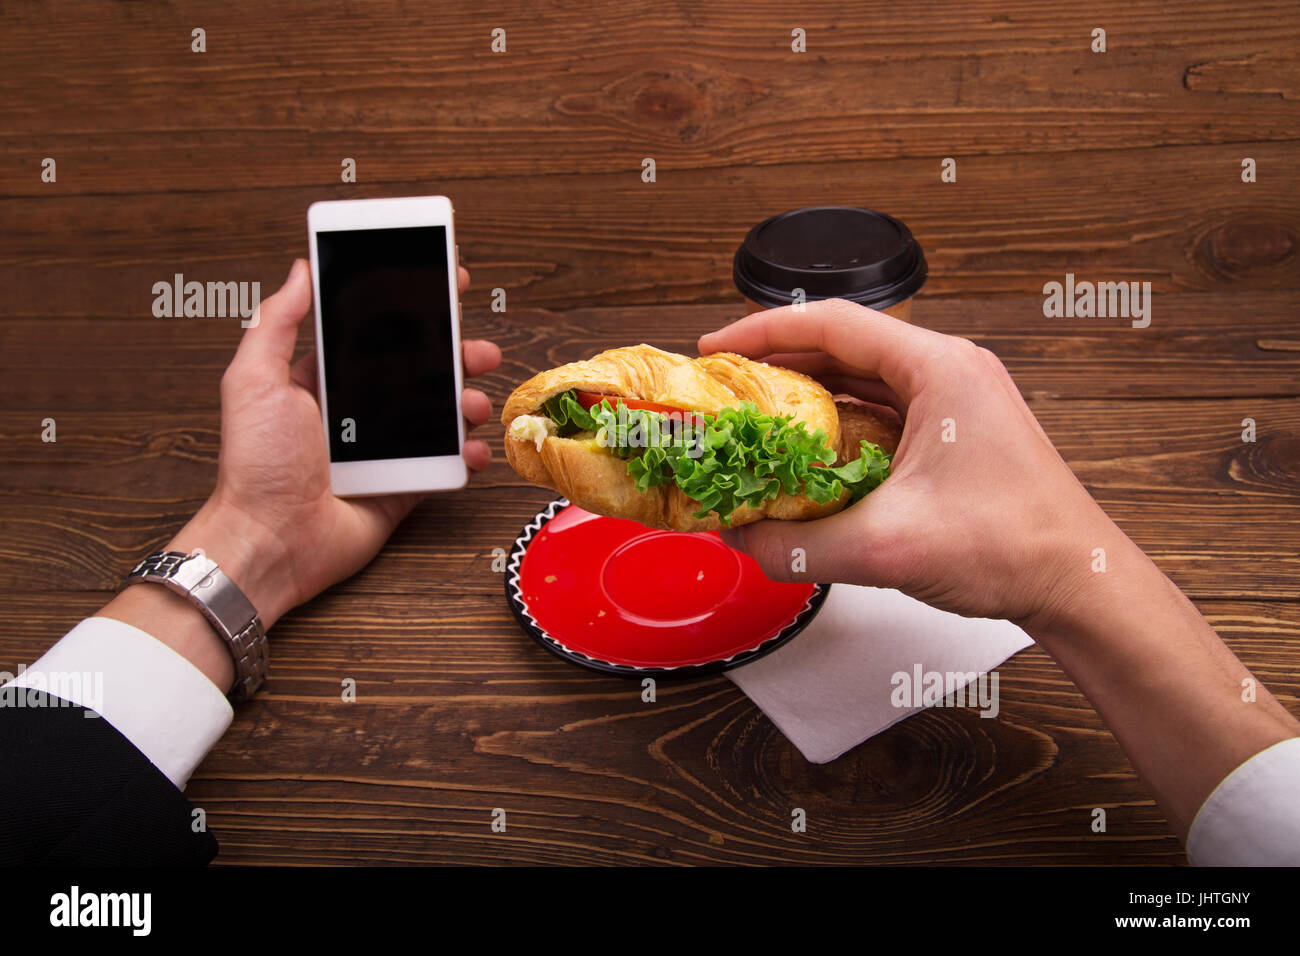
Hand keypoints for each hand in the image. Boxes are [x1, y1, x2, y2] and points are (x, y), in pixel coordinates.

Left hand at [169, 258, 500, 627]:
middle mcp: (359, 409)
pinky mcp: (405, 484)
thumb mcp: (253, 381)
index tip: (442, 284)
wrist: (272, 539)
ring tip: (473, 403)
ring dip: (467, 401)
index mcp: (325, 379)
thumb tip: (300, 270)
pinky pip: (447, 463)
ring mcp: (386, 447)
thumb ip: (277, 323)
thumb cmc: (254, 465)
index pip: (375, 332)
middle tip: (478, 350)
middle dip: (456, 353)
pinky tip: (470, 449)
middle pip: (420, 369)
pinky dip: (467, 454)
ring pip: (441, 413)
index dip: (410, 307)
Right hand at [699, 298, 1117, 628]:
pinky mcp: (956, 435)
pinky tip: (805, 458)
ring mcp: (956, 402)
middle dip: (778, 366)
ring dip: (807, 399)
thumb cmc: (1013, 546)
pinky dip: (838, 429)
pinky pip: (882, 415)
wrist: (1077, 583)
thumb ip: (800, 545)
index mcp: (940, 369)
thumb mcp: (885, 547)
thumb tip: (742, 537)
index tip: (716, 351)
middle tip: (724, 390)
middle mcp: (950, 372)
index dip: (763, 332)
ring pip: (862, 381)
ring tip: (754, 421)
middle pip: (844, 347)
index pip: (834, 323)